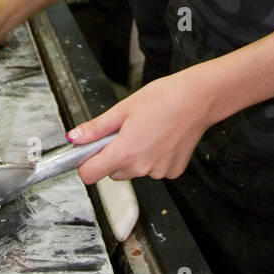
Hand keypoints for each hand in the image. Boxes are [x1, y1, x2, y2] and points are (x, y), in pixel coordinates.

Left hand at [65, 71, 211, 182]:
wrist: (198, 99)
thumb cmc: (164, 98)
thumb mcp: (124, 108)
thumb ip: (97, 128)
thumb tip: (74, 137)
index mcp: (125, 151)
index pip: (90, 175)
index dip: (85, 163)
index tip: (90, 152)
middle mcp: (141, 167)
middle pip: (113, 173)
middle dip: (113, 156)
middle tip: (125, 131)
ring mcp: (159, 171)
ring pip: (134, 170)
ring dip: (134, 157)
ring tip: (147, 131)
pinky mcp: (173, 171)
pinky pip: (154, 170)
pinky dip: (154, 158)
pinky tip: (162, 139)